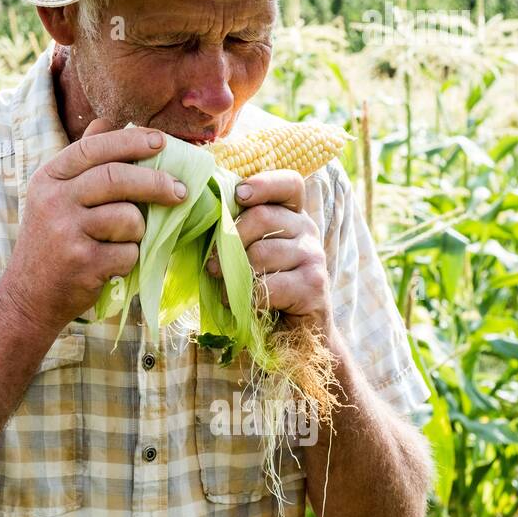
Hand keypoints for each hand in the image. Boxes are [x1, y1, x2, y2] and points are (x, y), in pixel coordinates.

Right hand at [0, 117, 189, 335]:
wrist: (29, 297)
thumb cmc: (50, 243)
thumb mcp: (54, 197)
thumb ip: (82, 161)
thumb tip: (108, 121)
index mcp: (48, 178)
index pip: (94, 148)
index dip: (131, 141)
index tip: (162, 142)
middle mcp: (53, 200)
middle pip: (116, 178)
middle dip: (155, 182)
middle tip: (179, 191)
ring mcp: (66, 232)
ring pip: (128, 218)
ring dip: (137, 231)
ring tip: (122, 241)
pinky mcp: (82, 262)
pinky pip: (128, 252)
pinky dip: (128, 260)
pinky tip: (110, 266)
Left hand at [206, 168, 331, 329]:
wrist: (292, 333)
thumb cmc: (261, 288)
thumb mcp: (247, 254)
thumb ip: (234, 234)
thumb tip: (202, 218)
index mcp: (291, 215)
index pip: (289, 184)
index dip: (264, 183)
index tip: (239, 194)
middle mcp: (307, 229)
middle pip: (264, 216)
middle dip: (231, 240)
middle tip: (213, 264)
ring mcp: (315, 256)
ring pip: (262, 253)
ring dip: (235, 274)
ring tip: (226, 288)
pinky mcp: (315, 285)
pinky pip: (270, 284)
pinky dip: (248, 297)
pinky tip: (243, 305)